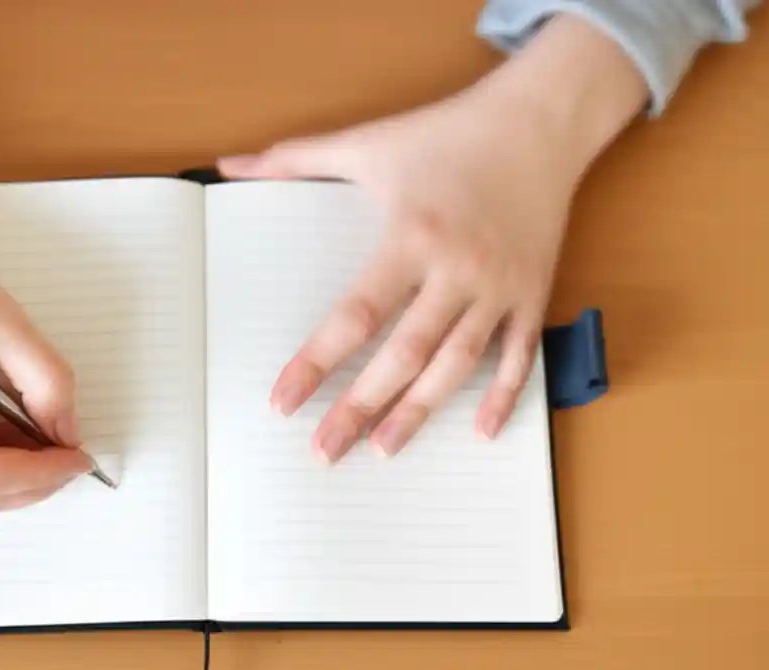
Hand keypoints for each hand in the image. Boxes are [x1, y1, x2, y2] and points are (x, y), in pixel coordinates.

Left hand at [219, 15, 645, 460]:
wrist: (540, 121)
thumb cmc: (448, 133)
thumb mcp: (369, 141)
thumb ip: (296, 158)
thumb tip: (229, 164)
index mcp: (411, 236)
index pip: (356, 314)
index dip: (316, 361)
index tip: (284, 401)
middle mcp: (457, 269)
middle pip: (403, 354)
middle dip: (361, 406)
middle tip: (325, 449)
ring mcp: (499, 287)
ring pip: (457, 364)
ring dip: (420, 412)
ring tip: (384, 449)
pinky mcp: (533, 293)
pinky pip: (521, 354)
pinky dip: (504, 395)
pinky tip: (483, 431)